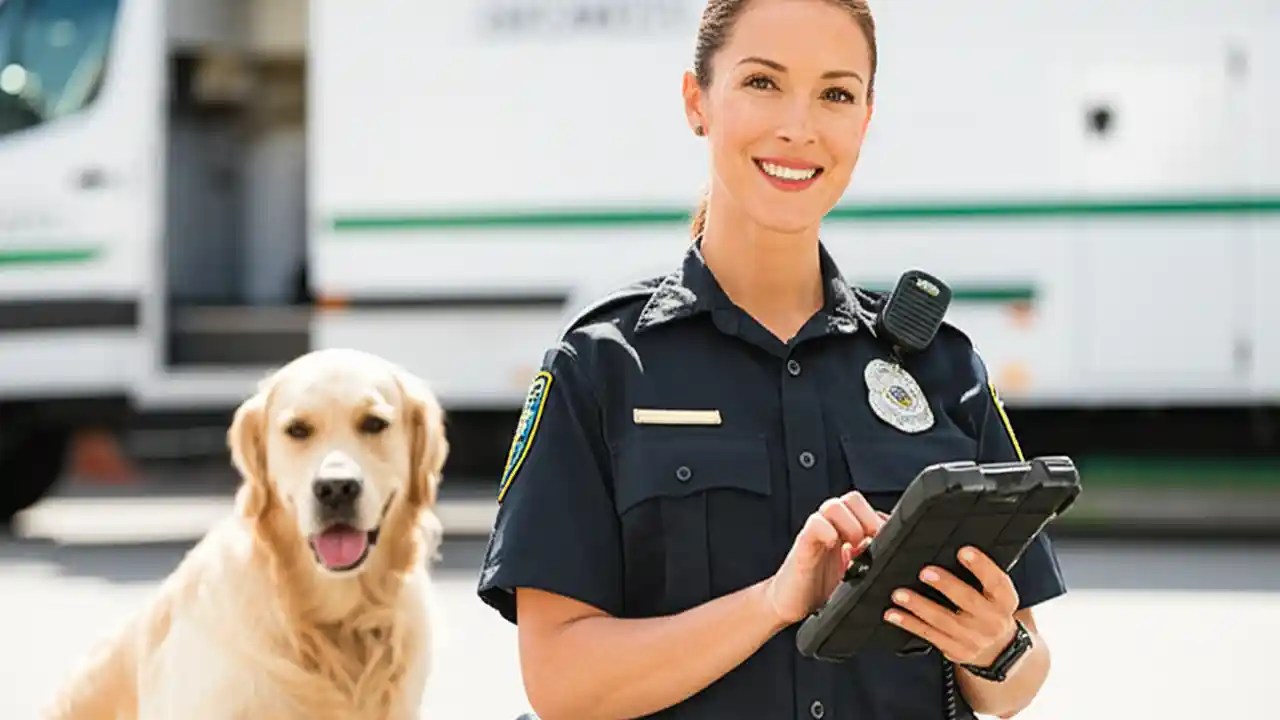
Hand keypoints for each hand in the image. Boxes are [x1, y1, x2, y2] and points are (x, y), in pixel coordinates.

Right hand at [764, 491, 885, 626]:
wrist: (793, 607)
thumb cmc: (825, 591)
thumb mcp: (858, 576)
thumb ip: (874, 561)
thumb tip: (896, 554)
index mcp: (848, 531)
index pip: (869, 509)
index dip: (883, 522)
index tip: (892, 543)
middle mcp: (832, 526)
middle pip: (853, 499)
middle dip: (869, 519)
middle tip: (874, 545)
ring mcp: (817, 533)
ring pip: (834, 505)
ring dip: (850, 525)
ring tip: (855, 550)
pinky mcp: (803, 544)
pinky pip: (815, 523)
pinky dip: (829, 533)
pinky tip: (836, 552)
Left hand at [883, 546, 1019, 666]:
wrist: (1000, 650)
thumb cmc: (992, 610)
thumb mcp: (997, 593)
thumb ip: (980, 575)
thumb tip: (952, 546)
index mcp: (1004, 600)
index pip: (997, 581)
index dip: (981, 566)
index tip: (964, 551)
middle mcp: (992, 620)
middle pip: (968, 601)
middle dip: (946, 586)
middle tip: (925, 572)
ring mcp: (973, 638)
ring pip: (943, 620)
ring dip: (918, 606)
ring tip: (900, 594)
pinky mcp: (956, 650)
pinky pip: (929, 635)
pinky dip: (909, 624)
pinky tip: (894, 614)